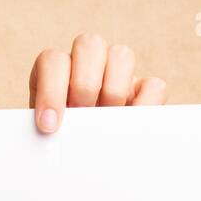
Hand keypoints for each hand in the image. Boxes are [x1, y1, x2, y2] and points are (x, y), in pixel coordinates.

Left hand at [29, 33, 167, 132]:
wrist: (76, 156)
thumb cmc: (59, 142)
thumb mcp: (46, 136)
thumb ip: (46, 130)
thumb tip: (52, 132)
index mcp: (57, 70)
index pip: (53, 60)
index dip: (51, 91)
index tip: (49, 125)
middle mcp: (88, 63)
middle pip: (90, 45)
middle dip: (84, 85)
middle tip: (81, 116)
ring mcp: (118, 73)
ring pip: (122, 55)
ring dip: (113, 91)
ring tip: (106, 124)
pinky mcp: (144, 91)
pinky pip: (154, 85)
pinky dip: (146, 104)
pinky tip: (131, 127)